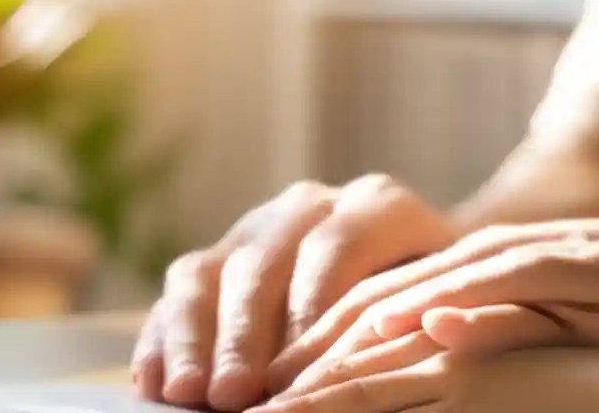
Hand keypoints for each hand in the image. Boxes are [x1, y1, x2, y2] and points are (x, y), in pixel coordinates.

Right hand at [132, 174, 459, 410]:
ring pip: (211, 272)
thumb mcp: (446, 300)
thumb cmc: (440, 298)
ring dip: (194, 337)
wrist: (420, 271)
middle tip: (233, 393)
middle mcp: (310, 205)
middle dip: (244, 334)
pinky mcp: (217, 258)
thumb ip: (417, 319)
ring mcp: (257, 228)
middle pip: (266, 262)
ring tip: (187, 393)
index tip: (301, 366)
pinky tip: (152, 381)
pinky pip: (178, 292)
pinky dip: (162, 338)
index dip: (313, 307)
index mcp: (377, 204)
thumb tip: (370, 363)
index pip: (336, 247)